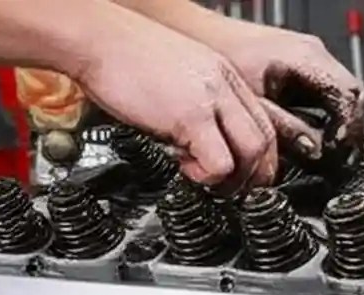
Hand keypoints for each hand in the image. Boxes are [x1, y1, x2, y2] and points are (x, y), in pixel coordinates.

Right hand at [68, 7, 276, 191]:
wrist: (97, 38)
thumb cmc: (124, 57)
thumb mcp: (178, 78)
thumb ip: (198, 105)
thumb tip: (199, 143)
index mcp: (225, 78)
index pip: (264, 125)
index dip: (258, 159)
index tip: (242, 175)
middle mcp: (224, 87)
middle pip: (266, 142)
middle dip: (253, 176)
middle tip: (228, 188)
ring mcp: (211, 100)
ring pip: (252, 153)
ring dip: (232, 179)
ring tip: (203, 177)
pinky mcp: (191, 116)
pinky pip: (220, 163)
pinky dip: (207, 176)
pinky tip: (183, 166)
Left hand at [169, 15, 363, 158]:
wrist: (199, 36)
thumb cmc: (218, 59)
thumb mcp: (253, 103)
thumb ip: (285, 128)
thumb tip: (313, 151)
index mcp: (307, 59)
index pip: (348, 98)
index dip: (347, 131)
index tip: (336, 154)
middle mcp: (315, 55)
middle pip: (352, 98)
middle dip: (347, 132)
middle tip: (336, 162)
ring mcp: (310, 60)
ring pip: (341, 98)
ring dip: (337, 126)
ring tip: (325, 153)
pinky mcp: (300, 69)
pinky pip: (325, 95)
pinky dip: (324, 117)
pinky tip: (310, 136)